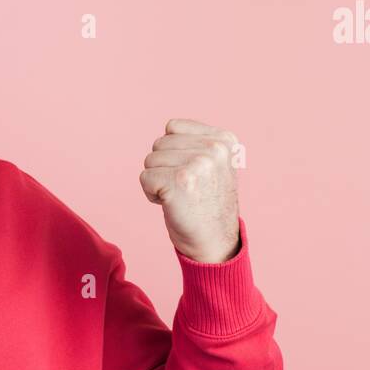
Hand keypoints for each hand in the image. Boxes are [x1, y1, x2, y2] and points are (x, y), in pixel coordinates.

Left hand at [140, 119, 240, 262]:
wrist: (215, 243)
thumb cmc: (208, 204)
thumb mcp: (214, 164)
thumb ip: (197, 142)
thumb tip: (170, 127)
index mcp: (225, 140)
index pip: (172, 127)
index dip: (173, 153)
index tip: (193, 174)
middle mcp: (215, 149)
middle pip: (159, 144)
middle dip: (164, 168)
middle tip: (185, 189)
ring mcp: (198, 164)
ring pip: (150, 160)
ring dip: (158, 181)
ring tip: (180, 197)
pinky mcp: (180, 181)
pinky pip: (144, 178)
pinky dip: (151, 194)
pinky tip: (172, 205)